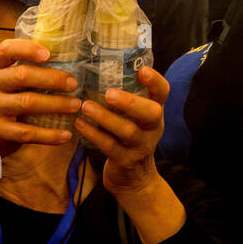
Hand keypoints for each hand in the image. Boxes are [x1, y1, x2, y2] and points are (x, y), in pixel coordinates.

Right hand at [0, 39, 79, 159]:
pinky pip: (27, 132)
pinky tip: (66, 135)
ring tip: (76, 105)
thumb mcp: (5, 76)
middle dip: (52, 79)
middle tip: (74, 84)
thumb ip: (24, 64)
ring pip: (28, 102)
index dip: (28, 49)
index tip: (49, 54)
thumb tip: (67, 54)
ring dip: (57, 104)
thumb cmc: (4, 96)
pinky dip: (50, 135)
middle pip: (22, 76)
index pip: (7, 49)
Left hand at [73, 65, 168, 196]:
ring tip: (85, 106)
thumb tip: (98, 65)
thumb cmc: (130, 137)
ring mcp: (141, 146)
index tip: (142, 70)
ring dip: (105, 117)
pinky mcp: (125, 161)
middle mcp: (152, 127)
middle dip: (131, 102)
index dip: (155, 81)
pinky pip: (109, 146)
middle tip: (109, 93)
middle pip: (151, 113)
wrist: (134, 178)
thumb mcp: (136, 118)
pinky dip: (93, 134)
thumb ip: (127, 97)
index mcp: (155, 111)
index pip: (163, 92)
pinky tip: (79, 123)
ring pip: (127, 131)